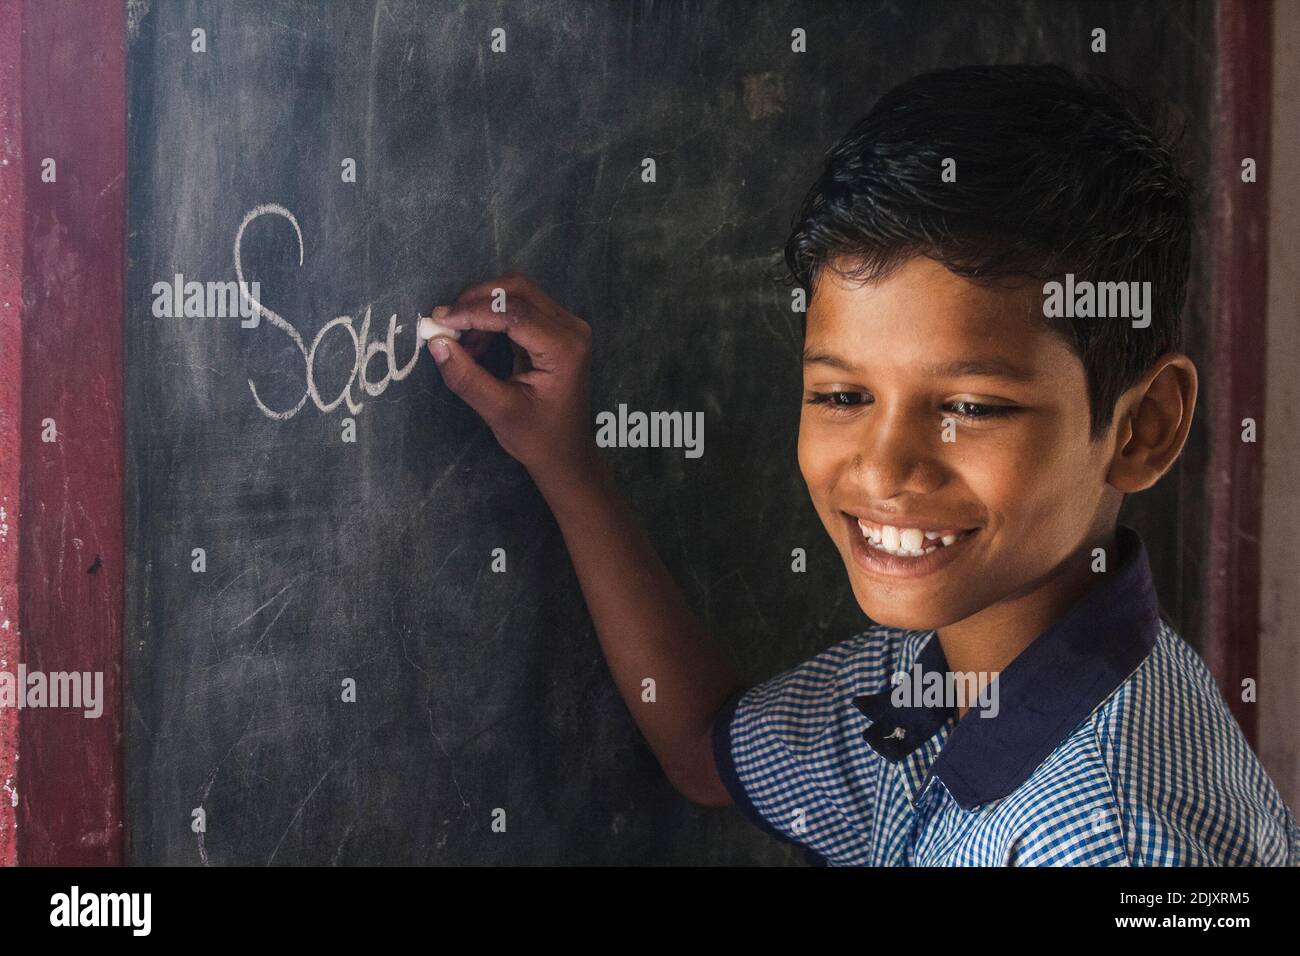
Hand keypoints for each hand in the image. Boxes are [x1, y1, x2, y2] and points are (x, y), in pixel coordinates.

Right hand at [426, 272, 595, 477]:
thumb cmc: (538, 438)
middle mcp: (570, 328)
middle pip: (517, 290)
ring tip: (457, 341)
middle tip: (443, 323)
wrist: (566, 454)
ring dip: (481, 310)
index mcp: (564, 348)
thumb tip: (436, 342)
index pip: (515, 313)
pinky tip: (473, 345)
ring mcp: (565, 326)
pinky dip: (490, 319)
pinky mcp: (554, 330)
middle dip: (476, 301)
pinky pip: (518, 309)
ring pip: (516, 295)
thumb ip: (467, 376)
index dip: (473, 311)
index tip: (439, 321)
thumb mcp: (498, 411)